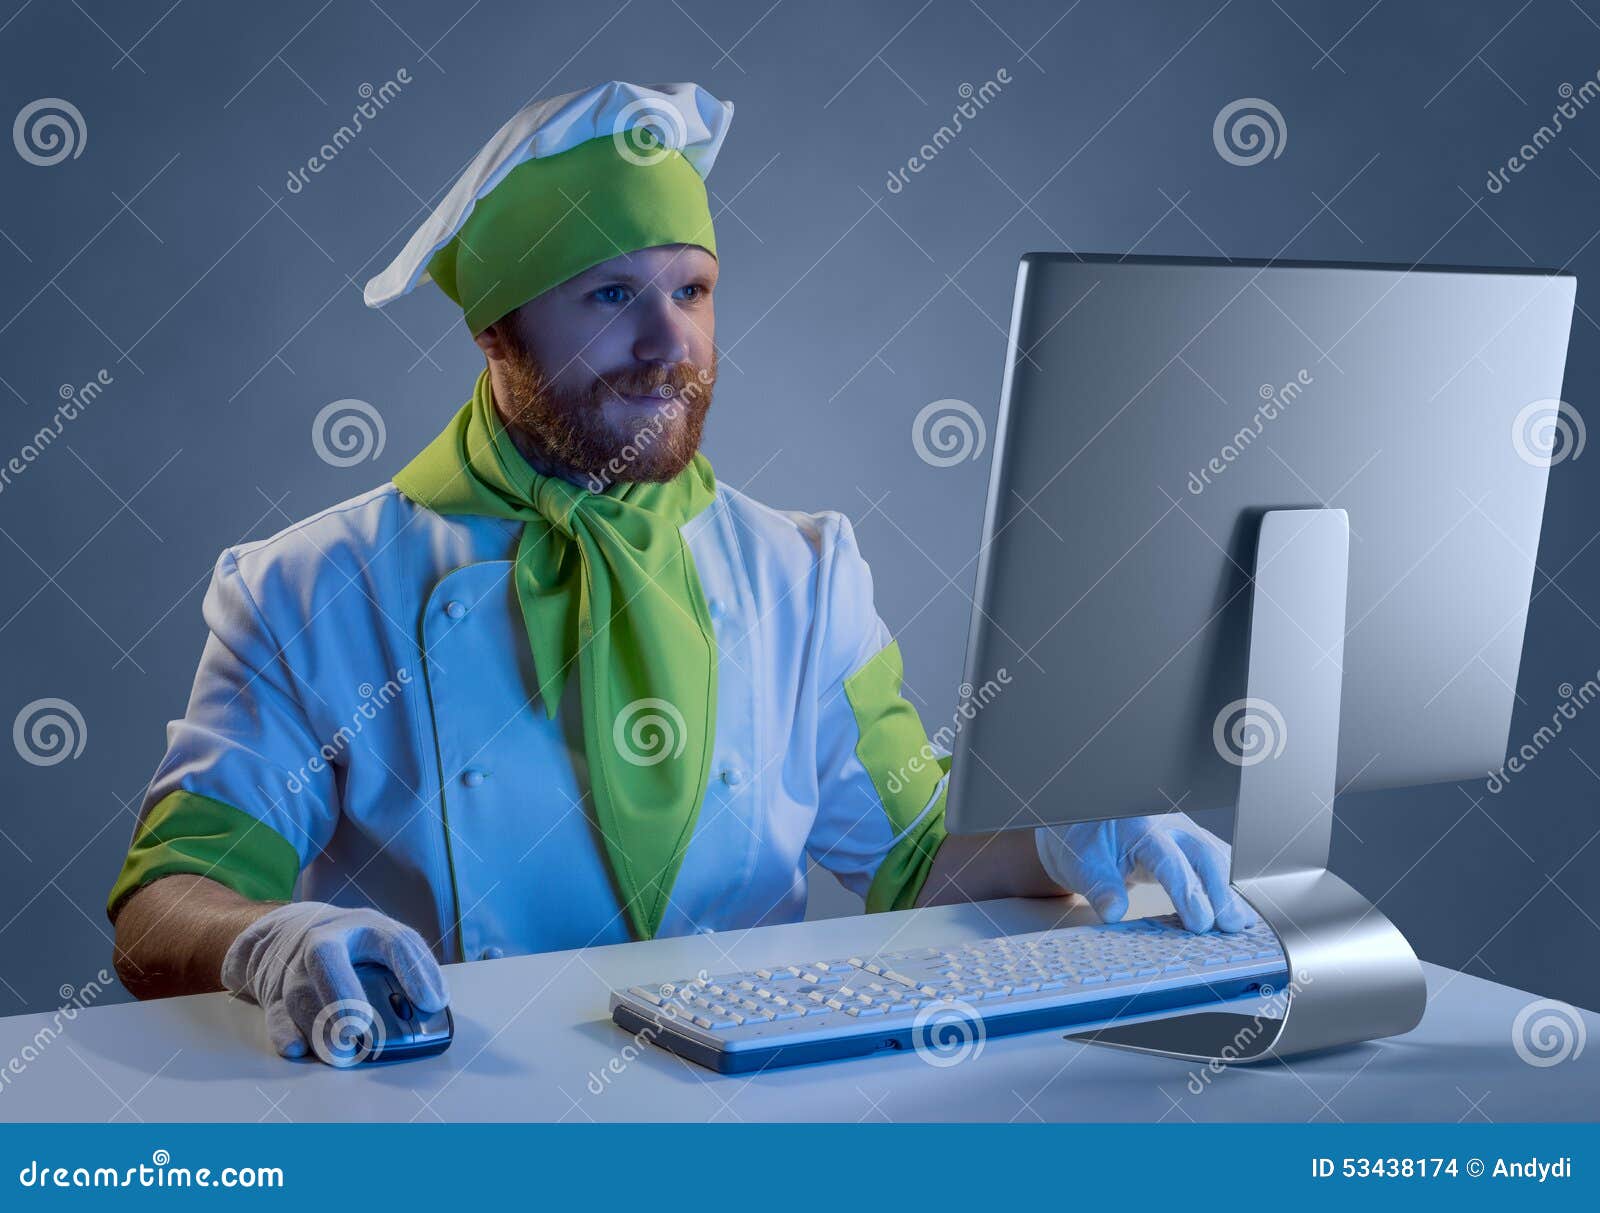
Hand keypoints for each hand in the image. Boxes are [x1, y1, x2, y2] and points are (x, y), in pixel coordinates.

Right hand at [221, 901, 448, 1064]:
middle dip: (341, 996)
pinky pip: (274, 1014)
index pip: (393, 941)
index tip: (431, 1003)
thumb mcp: (386, 940)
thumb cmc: (352, 942)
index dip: (414, 970)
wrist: (291, 931)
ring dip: (322, 1030)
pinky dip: (284, 1033)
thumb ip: (413, 967)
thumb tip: (434, 1004)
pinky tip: (297, 1048)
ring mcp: (294, 966)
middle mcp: (323, 940)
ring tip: (344, 1054)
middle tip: (359, 1030)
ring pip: (301, 996)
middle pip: (326, 959)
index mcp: (363, 926)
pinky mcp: (274, 994)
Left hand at [1034, 813, 1252, 932]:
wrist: (1083, 826)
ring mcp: (1183, 834)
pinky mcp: (1189, 846)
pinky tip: (1238, 909)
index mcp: (1140, 828)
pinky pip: (1215, 863)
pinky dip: (1228, 886)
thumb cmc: (1084, 842)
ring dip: (1231, 891)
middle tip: (1230, 926)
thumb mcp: (1081, 864)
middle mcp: (1168, 827)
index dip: (1187, 892)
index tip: (1200, 922)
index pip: (1170, 860)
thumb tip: (1113, 911)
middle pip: (1205, 856)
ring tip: (1242, 924)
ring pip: (1217, 858)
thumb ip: (1099, 886)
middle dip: (1221, 892)